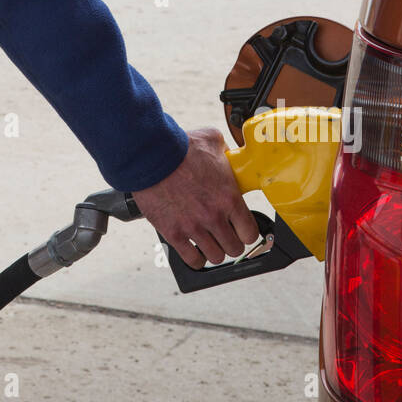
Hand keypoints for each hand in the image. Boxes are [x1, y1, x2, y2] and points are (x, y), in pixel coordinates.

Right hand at [130, 126, 259, 269]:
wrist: (150, 155)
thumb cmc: (180, 147)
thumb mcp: (212, 141)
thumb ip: (226, 153)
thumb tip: (230, 155)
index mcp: (228, 197)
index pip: (250, 232)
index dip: (246, 231)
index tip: (241, 228)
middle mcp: (214, 216)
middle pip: (235, 248)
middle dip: (231, 241)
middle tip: (224, 234)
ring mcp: (194, 227)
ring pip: (216, 257)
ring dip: (214, 250)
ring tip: (208, 241)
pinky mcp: (174, 233)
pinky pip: (193, 260)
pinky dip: (195, 258)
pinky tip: (194, 249)